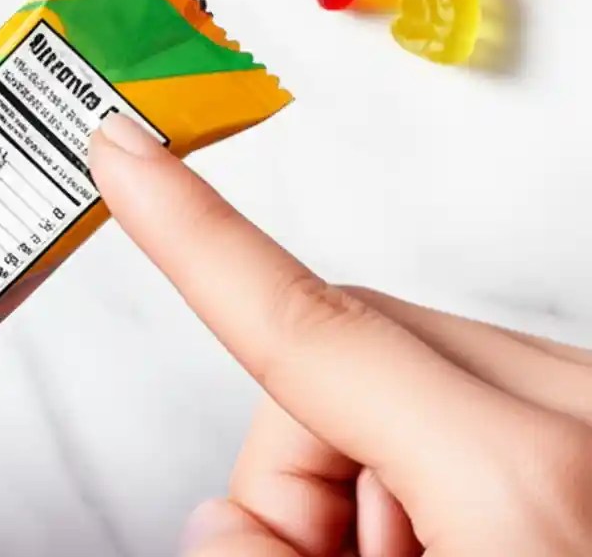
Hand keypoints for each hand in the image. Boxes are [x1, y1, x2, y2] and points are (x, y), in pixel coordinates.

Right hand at [91, 113, 591, 555]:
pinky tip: (480, 552)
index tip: (130, 158)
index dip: (192, 234)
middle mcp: (590, 419)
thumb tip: (226, 521)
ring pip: (405, 383)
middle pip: (343, 358)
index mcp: (532, 478)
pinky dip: (441, 481)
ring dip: (378, 484)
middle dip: (302, 468)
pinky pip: (473, 409)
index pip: (305, 324)